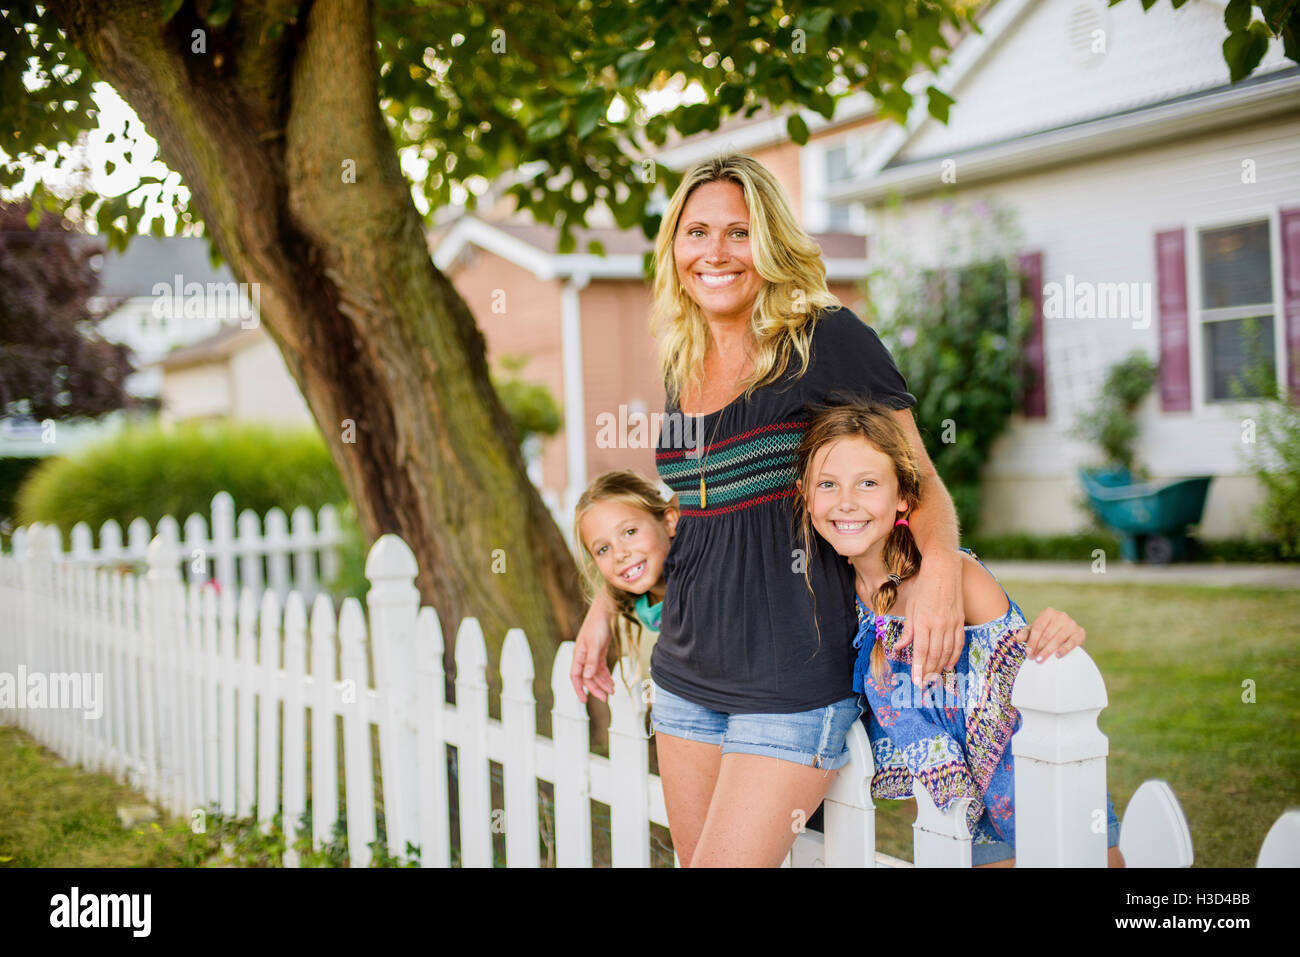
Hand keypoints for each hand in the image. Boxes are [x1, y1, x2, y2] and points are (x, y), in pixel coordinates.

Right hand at [570, 591, 615, 702]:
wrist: (605, 611)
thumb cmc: (598, 625)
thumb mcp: (595, 644)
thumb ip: (591, 661)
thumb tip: (587, 677)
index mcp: (579, 654)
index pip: (575, 676)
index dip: (578, 689)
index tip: (583, 701)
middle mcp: (583, 656)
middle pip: (587, 677)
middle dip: (596, 689)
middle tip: (606, 698)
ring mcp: (591, 654)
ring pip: (595, 674)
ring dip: (603, 683)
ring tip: (612, 691)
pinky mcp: (599, 651)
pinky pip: (601, 668)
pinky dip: (605, 675)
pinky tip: (611, 681)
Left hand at [897, 550, 964, 685]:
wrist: (943, 571)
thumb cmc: (923, 588)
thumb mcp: (910, 608)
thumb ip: (907, 630)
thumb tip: (900, 648)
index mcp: (923, 621)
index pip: (921, 651)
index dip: (919, 669)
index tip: (917, 681)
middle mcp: (938, 624)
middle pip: (935, 655)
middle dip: (929, 672)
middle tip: (925, 684)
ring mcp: (951, 623)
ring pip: (947, 652)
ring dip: (940, 667)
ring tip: (934, 678)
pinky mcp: (960, 621)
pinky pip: (958, 643)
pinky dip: (954, 656)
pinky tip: (948, 665)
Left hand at [1017, 607, 1084, 661]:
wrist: (1067, 633)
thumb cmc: (1048, 631)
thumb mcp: (1036, 630)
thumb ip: (1026, 633)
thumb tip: (1018, 637)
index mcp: (1048, 613)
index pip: (1038, 628)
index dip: (1032, 641)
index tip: (1027, 652)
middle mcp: (1061, 616)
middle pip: (1047, 634)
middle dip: (1038, 648)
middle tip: (1033, 658)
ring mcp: (1072, 624)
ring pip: (1057, 639)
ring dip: (1047, 651)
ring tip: (1040, 660)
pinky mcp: (1080, 632)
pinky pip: (1071, 643)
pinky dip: (1064, 649)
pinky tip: (1057, 656)